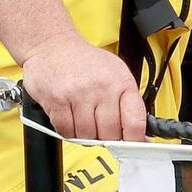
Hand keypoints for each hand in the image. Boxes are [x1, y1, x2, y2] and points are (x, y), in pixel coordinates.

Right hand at [18, 35, 146, 141]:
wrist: (51, 45)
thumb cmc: (84, 61)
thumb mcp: (115, 74)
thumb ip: (128, 104)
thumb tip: (140, 135)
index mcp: (121, 82)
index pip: (135, 122)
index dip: (135, 140)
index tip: (132, 145)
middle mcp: (102, 88)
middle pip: (110, 134)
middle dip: (106, 137)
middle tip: (101, 128)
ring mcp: (79, 94)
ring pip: (87, 136)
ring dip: (86, 135)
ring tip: (83, 118)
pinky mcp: (57, 101)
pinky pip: (67, 132)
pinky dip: (68, 131)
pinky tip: (70, 118)